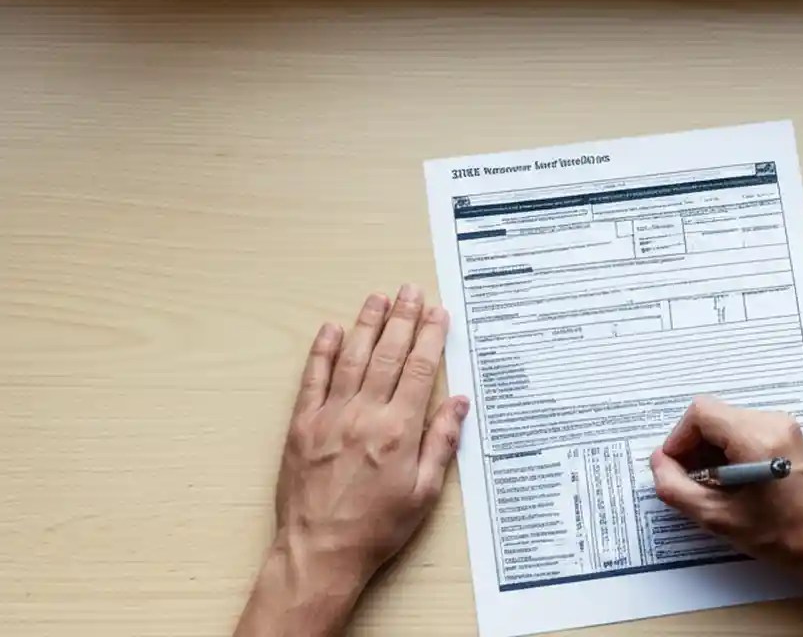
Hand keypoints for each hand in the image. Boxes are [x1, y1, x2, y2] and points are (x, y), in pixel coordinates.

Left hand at [236, 285, 469, 636]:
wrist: (320, 552)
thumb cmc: (376, 529)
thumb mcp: (425, 493)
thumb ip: (441, 443)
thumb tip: (459, 403)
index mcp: (398, 430)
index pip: (420, 370)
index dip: (431, 337)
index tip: (438, 314)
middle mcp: (364, 415)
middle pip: (388, 354)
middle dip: (403, 319)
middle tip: (411, 291)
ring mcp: (330, 417)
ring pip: (352, 357)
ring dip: (367, 324)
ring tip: (378, 298)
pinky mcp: (302, 426)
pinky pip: (313, 378)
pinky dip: (322, 351)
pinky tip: (331, 330)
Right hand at [648, 396, 802, 575]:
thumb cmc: (780, 535)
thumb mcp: (718, 518)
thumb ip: (677, 488)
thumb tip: (658, 463)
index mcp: (757, 438)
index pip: (700, 413)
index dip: (678, 439)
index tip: (674, 468)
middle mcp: (772, 422)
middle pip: (713, 417)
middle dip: (693, 447)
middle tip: (690, 482)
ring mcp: (784, 426)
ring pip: (727, 423)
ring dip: (711, 450)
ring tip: (712, 487)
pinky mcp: (788, 436)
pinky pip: (745, 430)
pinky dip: (729, 451)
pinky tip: (731, 482)